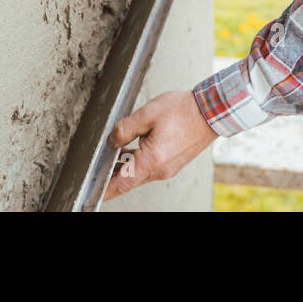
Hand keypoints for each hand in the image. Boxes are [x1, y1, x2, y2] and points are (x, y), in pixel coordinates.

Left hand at [102, 90, 218, 201]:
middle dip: (112, 174)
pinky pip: (150, 167)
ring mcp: (168, 168)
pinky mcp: (173, 162)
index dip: (104, 190)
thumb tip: (112, 141)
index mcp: (151, 161)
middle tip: (97, 165)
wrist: (212, 111)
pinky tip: (132, 147)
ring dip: (125, 166)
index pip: (121, 184)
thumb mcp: (148, 113)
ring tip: (114, 152)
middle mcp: (160, 170)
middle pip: (128, 179)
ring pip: (139, 173)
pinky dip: (138, 161)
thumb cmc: (184, 110)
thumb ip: (125, 128)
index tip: (91, 192)